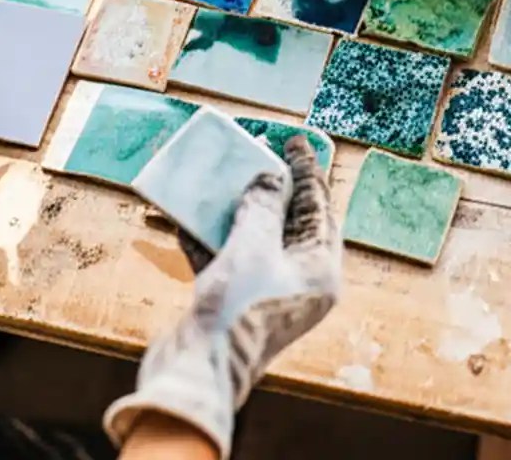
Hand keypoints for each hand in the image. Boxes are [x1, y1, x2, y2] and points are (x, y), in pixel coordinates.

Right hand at [105, 136, 341, 458]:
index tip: (294, 141)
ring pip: (256, 240)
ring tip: (225, 178)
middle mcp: (300, 284)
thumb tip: (271, 180)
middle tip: (261, 154)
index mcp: (321, 272)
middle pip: (291, 223)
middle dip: (274, 188)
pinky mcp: (236, 304)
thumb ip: (264, 207)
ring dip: (238, 210)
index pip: (320, 209)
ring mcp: (267, 295)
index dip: (307, 171)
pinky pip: (228, 260)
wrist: (198, 370)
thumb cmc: (237, 308)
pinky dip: (211, 237)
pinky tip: (189, 215)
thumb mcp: (253, 246)